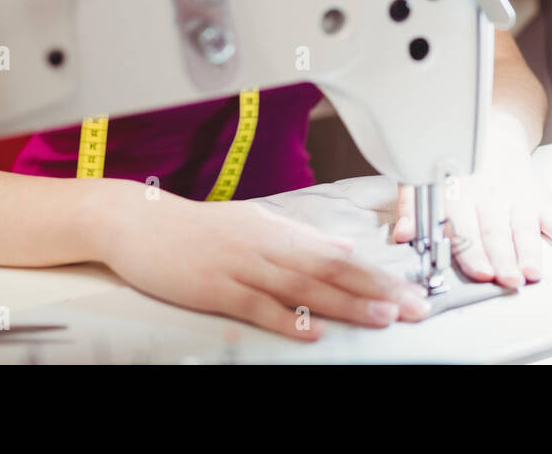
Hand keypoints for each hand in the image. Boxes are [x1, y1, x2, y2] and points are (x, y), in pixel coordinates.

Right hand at [87, 180, 430, 340]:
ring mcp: (242, 266)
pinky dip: (287, 318)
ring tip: (381, 317)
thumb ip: (296, 240)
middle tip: (413, 307)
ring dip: (346, 304)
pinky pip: (257, 305)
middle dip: (378, 290)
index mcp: (280, 231)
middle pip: (332, 270)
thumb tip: (339, 249)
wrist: (138, 222)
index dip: (378, 275)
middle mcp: (268, 245)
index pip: (340, 255)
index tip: (410, 290)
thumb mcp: (253, 224)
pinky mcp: (215, 287)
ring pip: (304, 287)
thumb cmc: (195, 228)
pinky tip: (312, 330)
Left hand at [392, 141, 551, 288]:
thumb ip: (411, 206)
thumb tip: (403, 234)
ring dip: (529, 251)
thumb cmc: (455, 159)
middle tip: (507, 279)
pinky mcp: (538, 194)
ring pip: (523, 226)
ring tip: (532, 272)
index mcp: (458, 189)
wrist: (492, 128)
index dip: (472, 250)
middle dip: (502, 257)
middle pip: (495, 230)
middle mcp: (489, 192)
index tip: (479, 271)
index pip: (464, 224)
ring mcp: (516, 194)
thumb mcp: (423, 174)